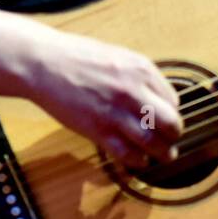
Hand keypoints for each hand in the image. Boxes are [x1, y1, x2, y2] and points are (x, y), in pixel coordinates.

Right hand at [26, 31, 183, 167]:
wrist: (44, 62)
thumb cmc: (77, 57)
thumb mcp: (118, 57)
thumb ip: (139, 77)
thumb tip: (158, 98)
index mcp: (142, 69)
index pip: (174, 100)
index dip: (172, 113)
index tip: (166, 121)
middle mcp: (134, 90)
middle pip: (171, 123)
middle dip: (174, 136)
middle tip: (171, 142)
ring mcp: (116, 111)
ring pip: (153, 143)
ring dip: (162, 154)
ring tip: (163, 157)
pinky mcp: (98, 129)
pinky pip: (127, 153)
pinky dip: (137, 161)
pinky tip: (138, 161)